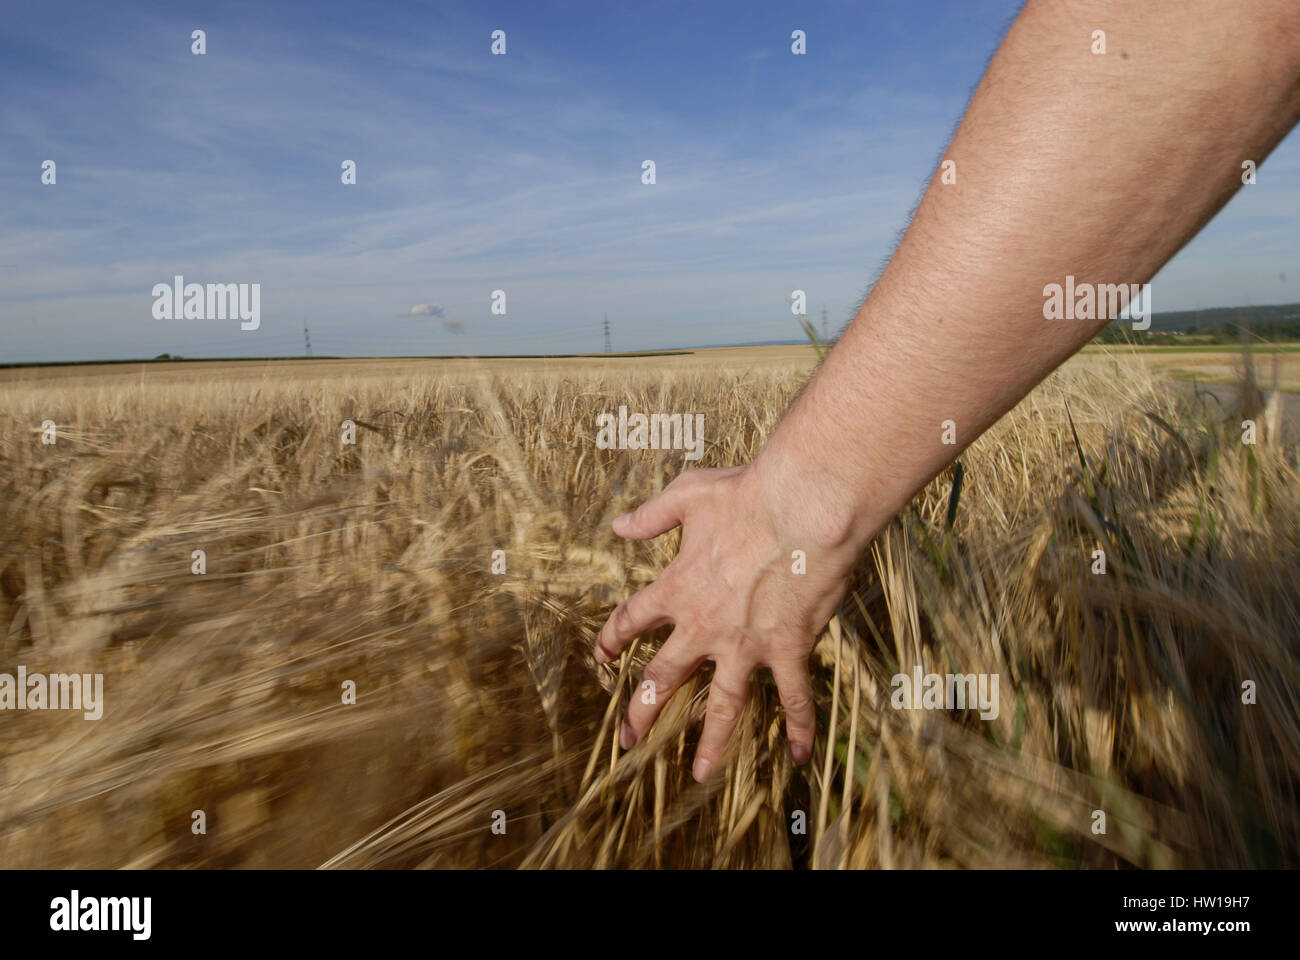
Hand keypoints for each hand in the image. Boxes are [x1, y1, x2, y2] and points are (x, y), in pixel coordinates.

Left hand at [595, 458, 864, 780]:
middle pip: (662, 679)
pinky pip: (794, 698)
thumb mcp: (687, 495)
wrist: (802, 508)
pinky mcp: (788, 649)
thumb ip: (651, 515)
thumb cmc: (747, 495)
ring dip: (711, 743)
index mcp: (676, 589)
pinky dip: (800, 728)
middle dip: (642, 712)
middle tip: (629, 740)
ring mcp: (746, 644)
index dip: (612, 640)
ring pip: (723, 706)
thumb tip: (618, 524)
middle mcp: (704, 625)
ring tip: (700, 773)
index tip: (603, 657)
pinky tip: (801, 755)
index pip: (631, 621)